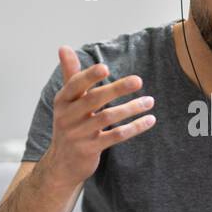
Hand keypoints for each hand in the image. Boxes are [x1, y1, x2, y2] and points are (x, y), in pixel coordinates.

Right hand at [41, 45, 154, 187]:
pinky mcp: (90, 149)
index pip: (75, 85)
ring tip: (150, 101)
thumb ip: (70, 75)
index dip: (89, 76)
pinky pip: (116, 136)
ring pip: (108, 118)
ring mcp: (78, 134)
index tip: (105, 67)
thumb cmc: (69, 125)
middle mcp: (68, 116)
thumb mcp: (66, 101)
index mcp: (63, 101)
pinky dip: (134, 128)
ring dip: (131, 109)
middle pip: (94, 99)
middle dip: (117, 89)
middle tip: (138, 81)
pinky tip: (149, 120)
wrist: (61, 164)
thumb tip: (63, 47)